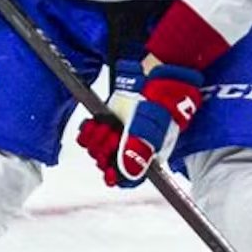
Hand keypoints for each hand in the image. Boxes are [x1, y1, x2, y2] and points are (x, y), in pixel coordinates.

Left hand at [76, 58, 202, 187]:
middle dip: (105, 150)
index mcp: (146, 154)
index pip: (126, 178)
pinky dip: (89, 131)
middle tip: (113, 133)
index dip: (114, 173)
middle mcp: (131, 147)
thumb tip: (126, 173)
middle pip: (108, 163)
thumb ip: (138, 147)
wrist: (158, 73)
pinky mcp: (108, 121)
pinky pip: (90, 135)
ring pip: (97, 150)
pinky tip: (94, 123)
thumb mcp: (153, 122)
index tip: (109, 165)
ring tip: (106, 125)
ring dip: (96, 140)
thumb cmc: (162, 98)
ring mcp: (119, 134)